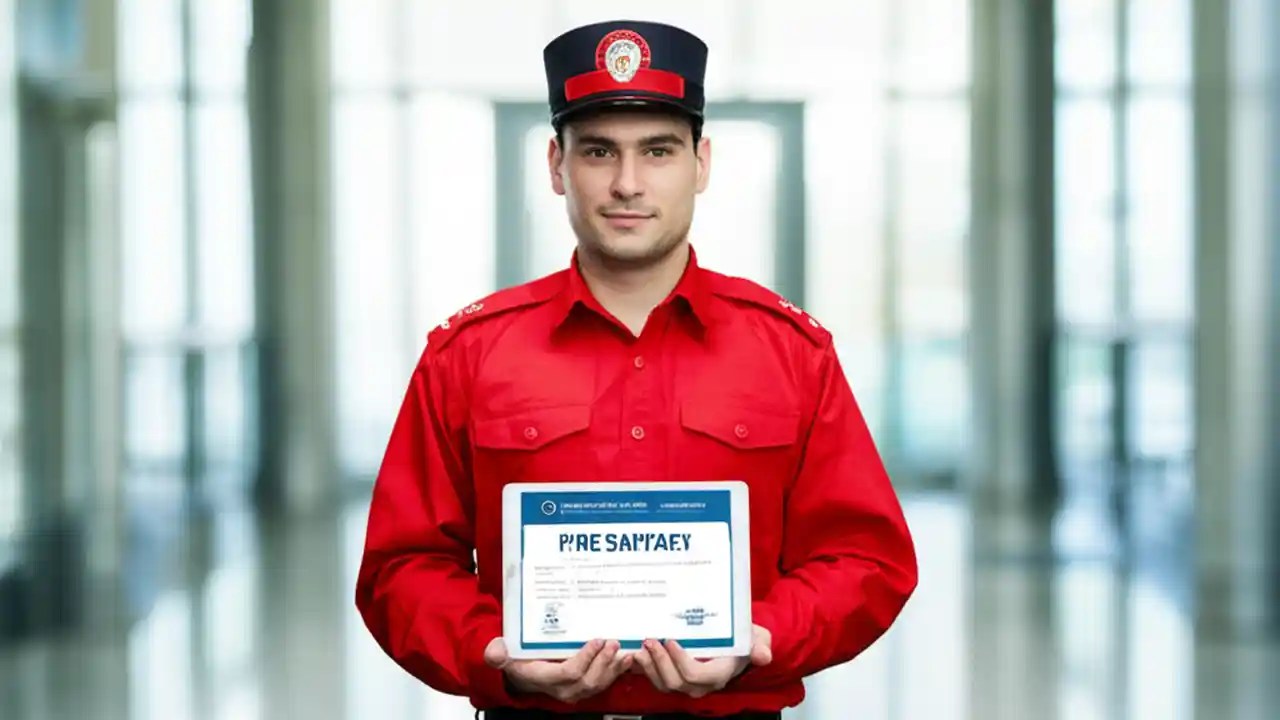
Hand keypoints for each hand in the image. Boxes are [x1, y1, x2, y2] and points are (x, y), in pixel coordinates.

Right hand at [483, 637, 632, 703]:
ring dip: (613, 668)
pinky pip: (602, 683)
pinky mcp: (583, 686)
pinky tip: (625, 660)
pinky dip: (615, 672)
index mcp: (543, 678)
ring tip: (623, 651)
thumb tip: (495, 651)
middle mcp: (560, 689)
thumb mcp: (501, 655)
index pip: (569, 673)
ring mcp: (573, 690)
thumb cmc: (515, 661)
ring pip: (598, 684)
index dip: (585, 658)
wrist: (521, 674)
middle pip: (588, 681)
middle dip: (604, 663)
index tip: (595, 640)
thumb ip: (497, 654)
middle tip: (613, 643)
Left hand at [632, 624, 772, 697]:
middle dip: (659, 662)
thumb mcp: (757, 638)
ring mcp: (686, 683)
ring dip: (649, 666)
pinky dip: (645, 668)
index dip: (679, 660)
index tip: (671, 640)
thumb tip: (763, 656)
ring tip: (640, 647)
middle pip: (674, 681)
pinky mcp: (675, 677)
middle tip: (650, 640)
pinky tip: (637, 653)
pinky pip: (657, 679)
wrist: (738, 643)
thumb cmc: (744, 639)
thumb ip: (760, 646)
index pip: (694, 675)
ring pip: (663, 683)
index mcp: (718, 674)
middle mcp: (701, 684)